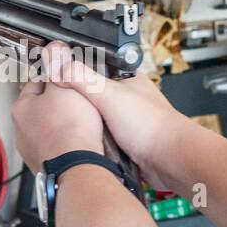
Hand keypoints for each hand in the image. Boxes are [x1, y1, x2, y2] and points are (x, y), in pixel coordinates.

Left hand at [11, 67, 103, 171]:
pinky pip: (59, 147)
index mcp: (21, 108)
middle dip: (61, 102)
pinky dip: (69, 142)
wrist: (77, 166)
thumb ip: (58, 65)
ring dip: (65, 124)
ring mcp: (33, 150)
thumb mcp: (65, 84)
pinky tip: (82, 140)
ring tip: (84, 121)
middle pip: (44, 107)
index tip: (68, 76)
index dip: (56, 76)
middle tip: (79, 100)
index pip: (37, 82)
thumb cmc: (70, 128)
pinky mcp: (47, 164)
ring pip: (51, 128)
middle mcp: (21, 130)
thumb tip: (54, 48)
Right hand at [42, 41, 192, 188]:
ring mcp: (125, 121)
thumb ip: (83, 78)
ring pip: (95, 120)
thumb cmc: (152, 125)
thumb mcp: (109, 94)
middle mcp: (126, 99)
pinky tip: (88, 143)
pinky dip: (96, 142)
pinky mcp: (125, 142)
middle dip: (79, 105)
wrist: (169, 160)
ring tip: (73, 128)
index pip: (93, 68)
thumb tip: (59, 67)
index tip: (56, 80)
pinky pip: (102, 139)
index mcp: (126, 79)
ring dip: (88, 126)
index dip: (73, 73)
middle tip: (62, 108)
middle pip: (91, 96)